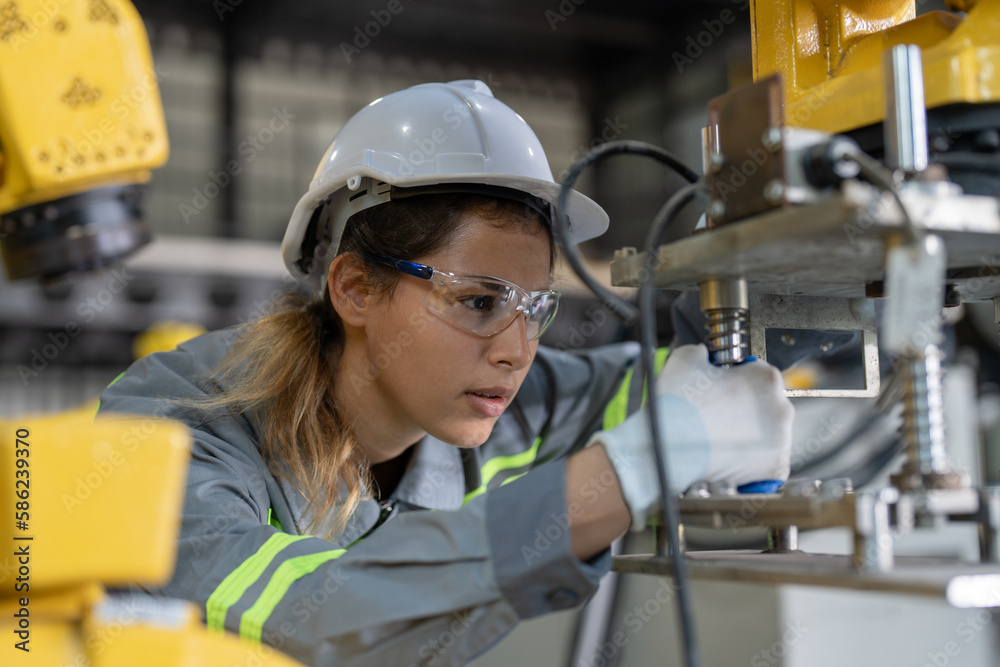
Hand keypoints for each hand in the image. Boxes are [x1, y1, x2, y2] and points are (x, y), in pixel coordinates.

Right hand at [587, 344, 793, 530]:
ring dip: (750, 434)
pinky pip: (767, 462)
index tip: (722, 388)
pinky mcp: (774, 469)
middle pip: (766, 404)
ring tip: (719, 438)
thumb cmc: (677, 406)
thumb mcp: (684, 359)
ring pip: (768, 433)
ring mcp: (781, 441)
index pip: (757, 373)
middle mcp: (781, 409)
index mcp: (766, 379)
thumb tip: (703, 356)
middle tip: (717, 414)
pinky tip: (730, 456)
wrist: (666, 450)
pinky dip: (752, 461)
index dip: (736, 379)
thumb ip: (702, 352)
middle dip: (745, 407)